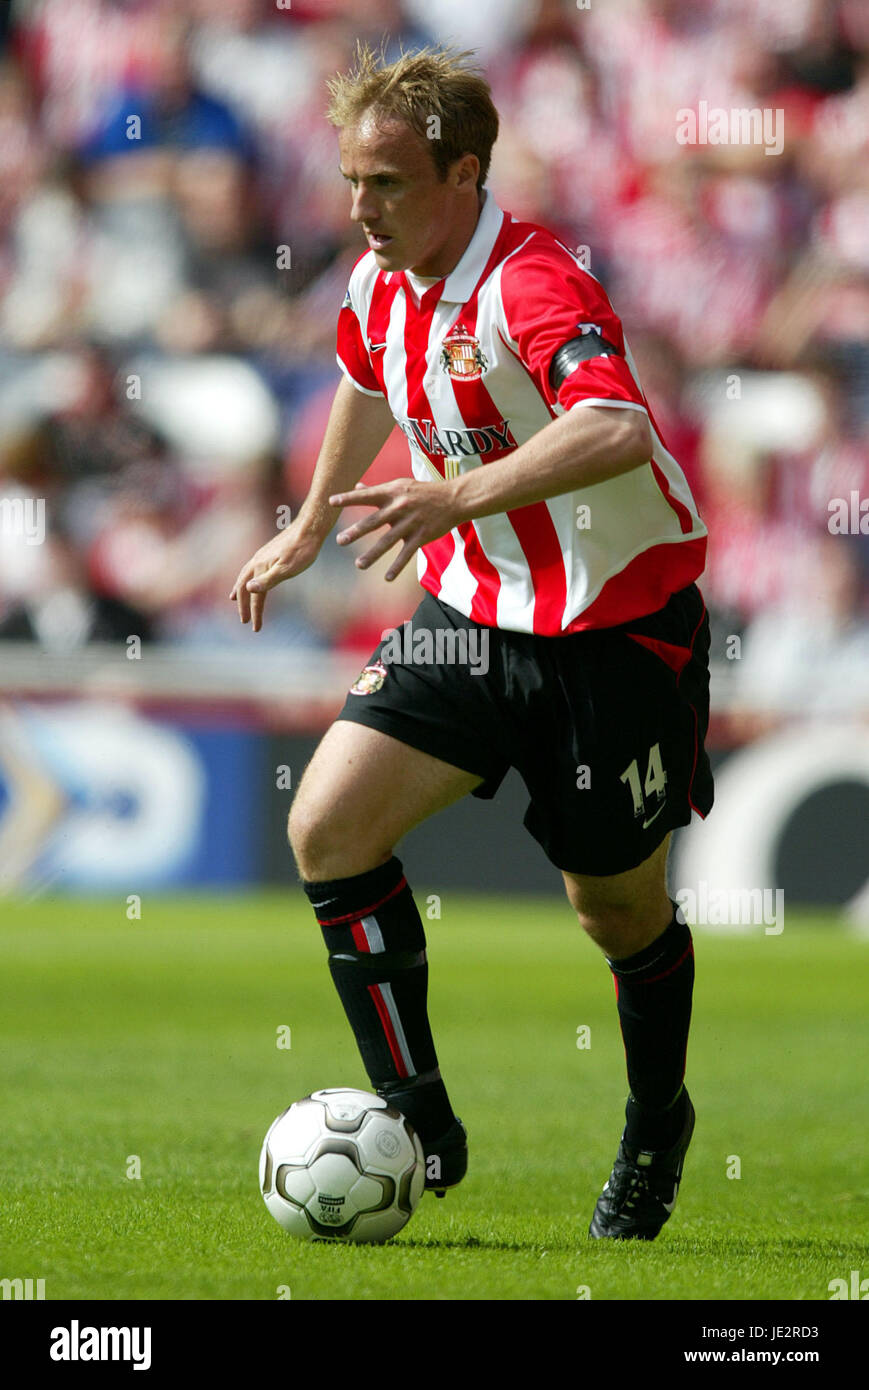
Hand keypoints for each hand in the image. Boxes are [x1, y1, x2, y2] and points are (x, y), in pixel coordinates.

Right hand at [229, 521, 321, 631]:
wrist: (310, 528)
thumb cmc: (302, 550)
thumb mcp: (287, 568)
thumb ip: (268, 580)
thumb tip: (248, 589)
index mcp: (260, 568)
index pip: (255, 597)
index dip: (255, 613)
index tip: (255, 628)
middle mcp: (256, 561)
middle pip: (244, 587)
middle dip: (243, 605)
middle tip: (243, 620)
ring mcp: (261, 556)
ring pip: (244, 576)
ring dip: (239, 590)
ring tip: (234, 599)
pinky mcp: (267, 552)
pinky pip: (251, 569)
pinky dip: (247, 578)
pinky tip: (252, 578)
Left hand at [330, 478, 457, 580]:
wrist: (453, 499)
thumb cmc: (422, 492)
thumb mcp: (400, 486)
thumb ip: (377, 490)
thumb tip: (356, 486)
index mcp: (392, 493)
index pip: (366, 496)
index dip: (348, 498)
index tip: (331, 502)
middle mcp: (399, 507)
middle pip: (373, 521)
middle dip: (356, 532)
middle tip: (339, 540)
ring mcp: (410, 523)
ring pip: (388, 541)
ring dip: (373, 554)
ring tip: (359, 565)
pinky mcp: (421, 536)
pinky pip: (406, 554)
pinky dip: (397, 567)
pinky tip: (387, 578)